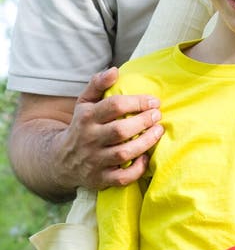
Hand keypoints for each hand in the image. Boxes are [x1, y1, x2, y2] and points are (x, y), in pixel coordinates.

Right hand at [13, 70, 164, 196]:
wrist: (61, 160)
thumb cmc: (82, 125)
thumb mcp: (84, 102)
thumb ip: (98, 84)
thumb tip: (115, 70)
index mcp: (87, 117)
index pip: (115, 106)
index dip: (138, 102)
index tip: (154, 101)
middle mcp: (89, 139)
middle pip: (121, 130)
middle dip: (144, 122)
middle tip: (157, 115)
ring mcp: (94, 161)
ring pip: (123, 153)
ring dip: (146, 143)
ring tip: (158, 131)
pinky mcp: (100, 179)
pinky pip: (122, 178)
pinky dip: (137, 169)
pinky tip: (146, 157)